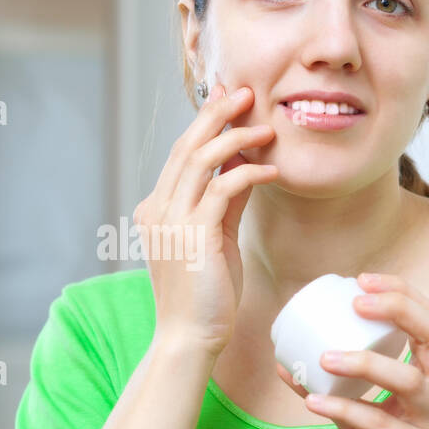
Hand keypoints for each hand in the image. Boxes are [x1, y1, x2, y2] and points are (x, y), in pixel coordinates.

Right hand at [135, 79, 277, 357]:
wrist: (189, 338)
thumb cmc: (205, 296)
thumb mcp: (215, 239)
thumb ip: (225, 203)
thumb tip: (247, 169)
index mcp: (156, 209)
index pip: (181, 153)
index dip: (205, 121)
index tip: (229, 98)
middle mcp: (157, 209)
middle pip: (187, 145)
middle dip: (218, 113)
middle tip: (247, 91)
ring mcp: (171, 220)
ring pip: (202, 159)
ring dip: (237, 136)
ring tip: (266, 127)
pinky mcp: (194, 234)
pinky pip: (223, 187)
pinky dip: (249, 172)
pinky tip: (272, 171)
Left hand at [275, 272, 428, 428]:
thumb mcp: (370, 423)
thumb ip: (339, 394)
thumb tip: (290, 366)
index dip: (401, 293)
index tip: (362, 279)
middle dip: (395, 309)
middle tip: (354, 299)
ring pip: (408, 381)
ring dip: (363, 363)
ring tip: (323, 357)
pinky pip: (381, 426)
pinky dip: (345, 410)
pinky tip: (314, 402)